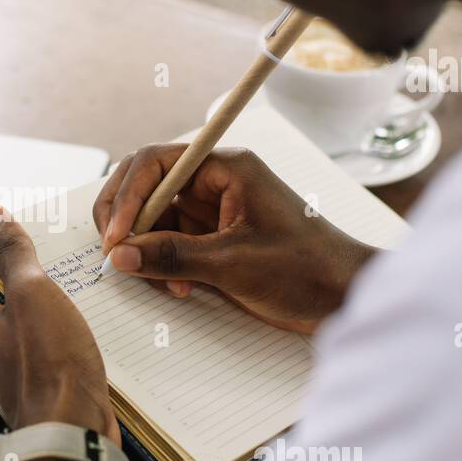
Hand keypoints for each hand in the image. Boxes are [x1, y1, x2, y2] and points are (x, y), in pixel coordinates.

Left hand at [0, 207, 118, 444]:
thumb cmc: (49, 367)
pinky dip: (78, 355)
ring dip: (73, 328)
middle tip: (82, 301)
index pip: (4, 278)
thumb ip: (13, 252)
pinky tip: (96, 355)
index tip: (62, 273)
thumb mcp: (32, 292)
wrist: (72, 435)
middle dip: (58, 301)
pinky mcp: (41, 395)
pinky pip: (60, 361)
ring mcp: (14, 377)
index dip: (36, 271)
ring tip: (91, 330)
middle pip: (27, 306)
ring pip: (47, 334)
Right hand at [94, 145, 377, 333]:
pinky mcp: (214, 238)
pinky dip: (163, 265)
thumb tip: (119, 254)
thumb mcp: (234, 263)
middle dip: (129, 223)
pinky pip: (170, 242)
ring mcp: (213, 210)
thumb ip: (173, 255)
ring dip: (147, 250)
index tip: (115, 237)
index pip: (155, 163)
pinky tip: (178, 288)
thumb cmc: (305, 269)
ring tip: (165, 283)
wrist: (346, 297)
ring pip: (155, 219)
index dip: (128, 197)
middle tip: (116, 255)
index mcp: (225, 168)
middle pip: (147, 187)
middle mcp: (215, 181)